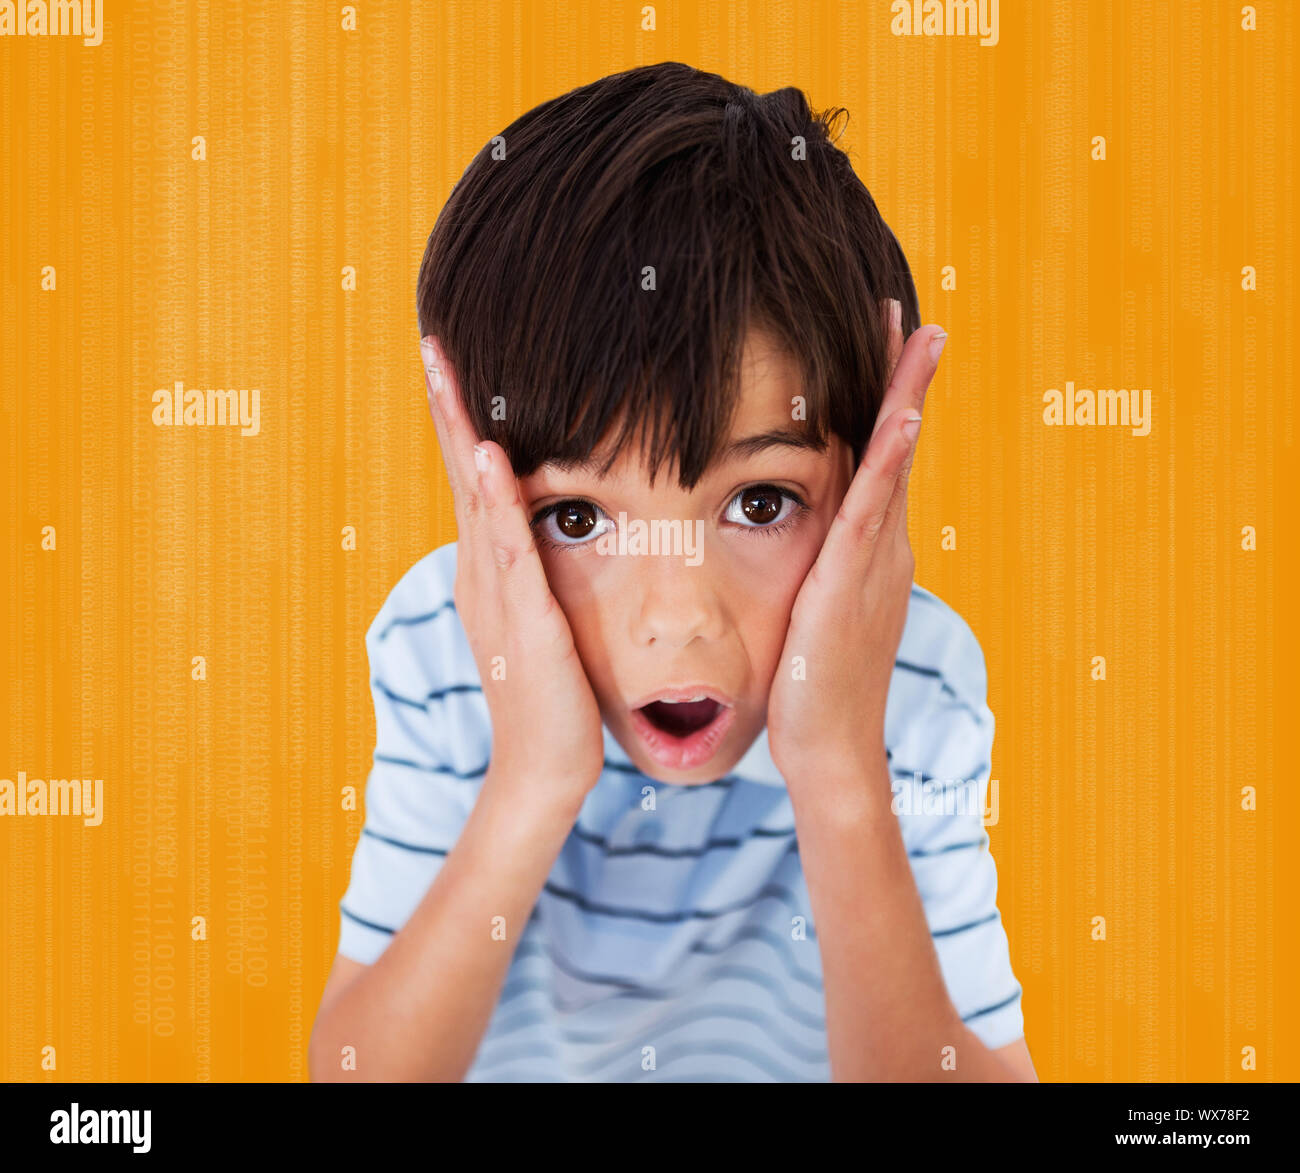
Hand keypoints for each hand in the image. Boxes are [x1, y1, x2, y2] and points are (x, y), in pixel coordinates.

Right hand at [420, 336, 606, 811]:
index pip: (470, 478)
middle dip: (447, 405)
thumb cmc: (551, 694)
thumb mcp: (538, 617)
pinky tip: (491, 457)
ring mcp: (495, 595)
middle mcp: (480, 572)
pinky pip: (509, 550)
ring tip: (446, 372)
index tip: (452, 363)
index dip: (459, 420)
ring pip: (473, 498)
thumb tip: (542, 528)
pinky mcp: (523, 621)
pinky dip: (497, 502)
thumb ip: (533, 569)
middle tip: (433, 342)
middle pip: (458, 472)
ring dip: (459, 432)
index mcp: (487, 567)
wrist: (545, 767)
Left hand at [766, 301, 944, 793]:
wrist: (829, 747)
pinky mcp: (853, 583)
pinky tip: (899, 418)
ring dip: (906, 398)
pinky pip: (872, 511)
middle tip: (915, 318)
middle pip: (897, 447)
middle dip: (906, 380)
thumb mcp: (815, 612)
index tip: (886, 349)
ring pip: (893, 464)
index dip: (885, 403)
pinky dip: (889, 462)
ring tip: (919, 337)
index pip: (879, 461)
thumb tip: (799, 549)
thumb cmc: (813, 686)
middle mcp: (883, 547)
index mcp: (869, 551)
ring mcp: (875, 563)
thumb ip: (815, 573)